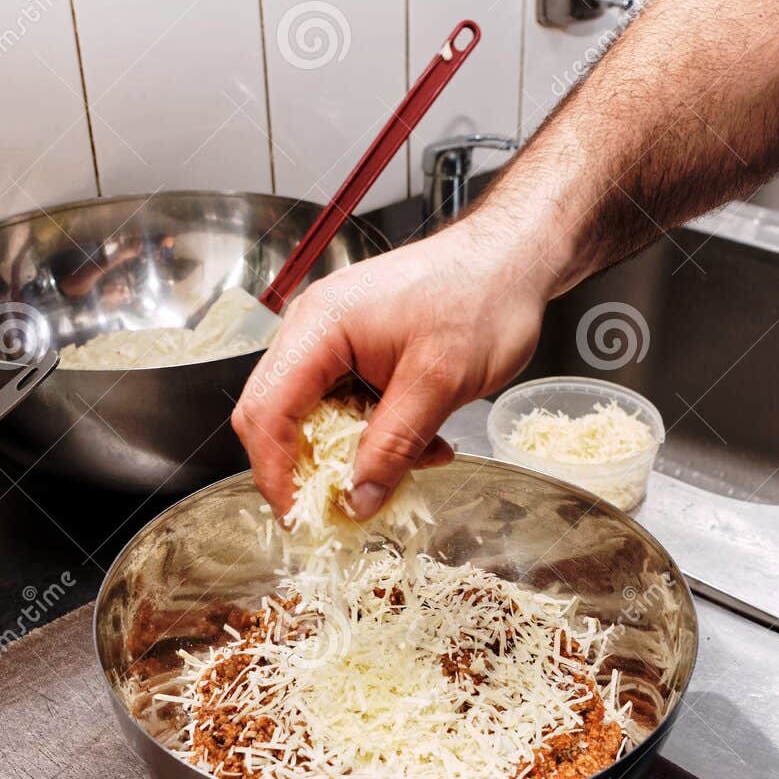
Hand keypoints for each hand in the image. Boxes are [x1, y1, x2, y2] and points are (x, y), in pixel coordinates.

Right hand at [233, 218, 551, 520]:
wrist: (513, 261)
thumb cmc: (481, 300)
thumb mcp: (439, 384)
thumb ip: (393, 446)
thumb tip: (356, 501)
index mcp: (318, 327)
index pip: (266, 412)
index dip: (274, 473)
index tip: (299, 518)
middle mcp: (313, 331)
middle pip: (278, 417)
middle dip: (312, 468)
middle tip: (349, 506)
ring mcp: (334, 340)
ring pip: (318, 418)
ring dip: (359, 452)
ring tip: (418, 460)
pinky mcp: (358, 351)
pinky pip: (348, 406)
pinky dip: (379, 434)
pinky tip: (425, 441)